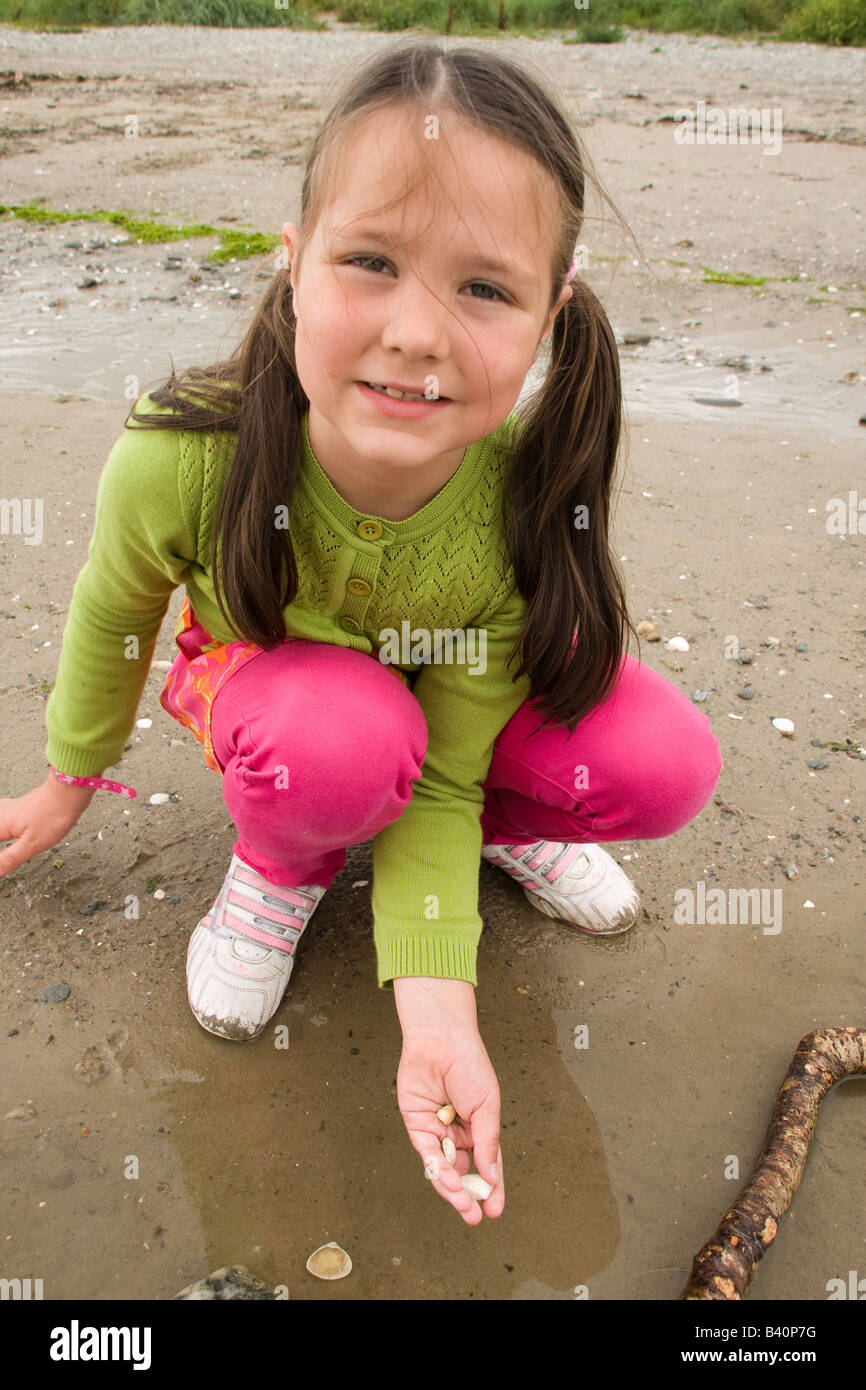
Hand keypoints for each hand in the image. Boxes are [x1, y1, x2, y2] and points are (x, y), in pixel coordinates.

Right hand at [0, 771, 95, 876]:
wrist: (68, 791)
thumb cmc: (53, 815)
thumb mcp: (31, 844)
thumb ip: (11, 858)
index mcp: (1, 825)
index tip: (1, 864)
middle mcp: (3, 814)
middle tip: (2, 858)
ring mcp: (12, 807)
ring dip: (0, 830)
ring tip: (2, 838)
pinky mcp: (22, 804)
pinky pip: (3, 813)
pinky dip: (2, 821)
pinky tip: (5, 820)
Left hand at [393, 976, 502, 1225]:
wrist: (441, 1039)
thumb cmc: (470, 1066)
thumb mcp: (488, 1105)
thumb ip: (488, 1141)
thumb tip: (492, 1176)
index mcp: (479, 1129)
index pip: (487, 1166)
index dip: (492, 1189)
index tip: (495, 1211)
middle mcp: (457, 1133)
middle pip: (463, 1173)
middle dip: (468, 1196)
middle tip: (474, 1216)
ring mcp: (436, 1131)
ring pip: (444, 1168)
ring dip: (452, 1188)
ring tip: (463, 1203)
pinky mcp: (417, 1125)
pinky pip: (427, 1153)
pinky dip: (437, 1168)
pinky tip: (447, 1179)